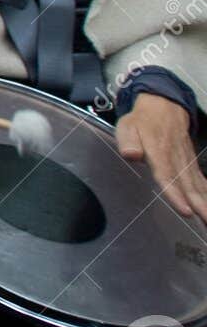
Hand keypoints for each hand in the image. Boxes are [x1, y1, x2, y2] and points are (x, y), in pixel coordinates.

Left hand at [116, 95, 206, 218]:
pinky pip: (201, 180)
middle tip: (206, 221)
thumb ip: (128, 141)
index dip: (175, 194)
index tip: (186, 210)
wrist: (164, 105)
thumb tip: (130, 155)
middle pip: (187, 185)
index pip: (167, 175)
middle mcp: (176, 158)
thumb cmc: (141, 120)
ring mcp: (186, 160)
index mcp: (159, 150)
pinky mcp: (191, 162)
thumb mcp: (127, 126)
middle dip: (199, 205)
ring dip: (206, 203)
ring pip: (197, 184)